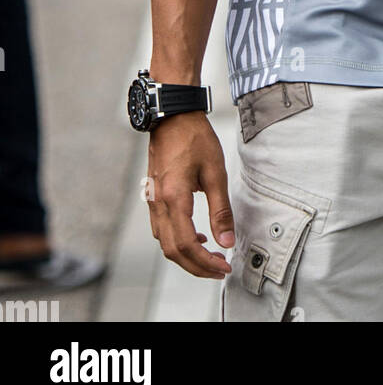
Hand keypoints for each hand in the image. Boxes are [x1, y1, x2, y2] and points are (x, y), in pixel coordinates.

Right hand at [146, 112, 234, 278]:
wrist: (173, 116)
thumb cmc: (194, 139)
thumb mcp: (215, 172)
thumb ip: (221, 209)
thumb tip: (227, 240)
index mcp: (174, 199)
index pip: (187, 245)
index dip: (205, 262)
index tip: (223, 266)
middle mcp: (159, 204)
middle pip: (173, 251)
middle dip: (196, 266)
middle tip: (219, 269)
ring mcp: (153, 201)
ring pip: (165, 243)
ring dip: (186, 256)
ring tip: (211, 255)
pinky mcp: (153, 196)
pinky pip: (161, 230)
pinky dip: (177, 241)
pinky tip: (196, 236)